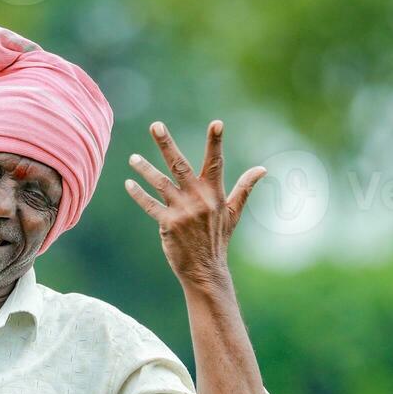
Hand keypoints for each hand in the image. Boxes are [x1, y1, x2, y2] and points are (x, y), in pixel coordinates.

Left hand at [124, 120, 265, 288]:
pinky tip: (129, 184)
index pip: (216, 163)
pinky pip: (151, 206)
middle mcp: (198, 199)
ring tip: (133, 158)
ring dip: (145, 169)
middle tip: (156, 125)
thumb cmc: (218, 239)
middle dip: (167, 144)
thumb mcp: (234, 212)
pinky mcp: (169, 225)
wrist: (206, 270)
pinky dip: (139, 195)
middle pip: (180, 165)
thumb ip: (245, 188)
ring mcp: (183, 212)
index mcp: (214, 194)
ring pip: (161, 183)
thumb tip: (262, 169)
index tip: (217, 123)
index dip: (216, 142)